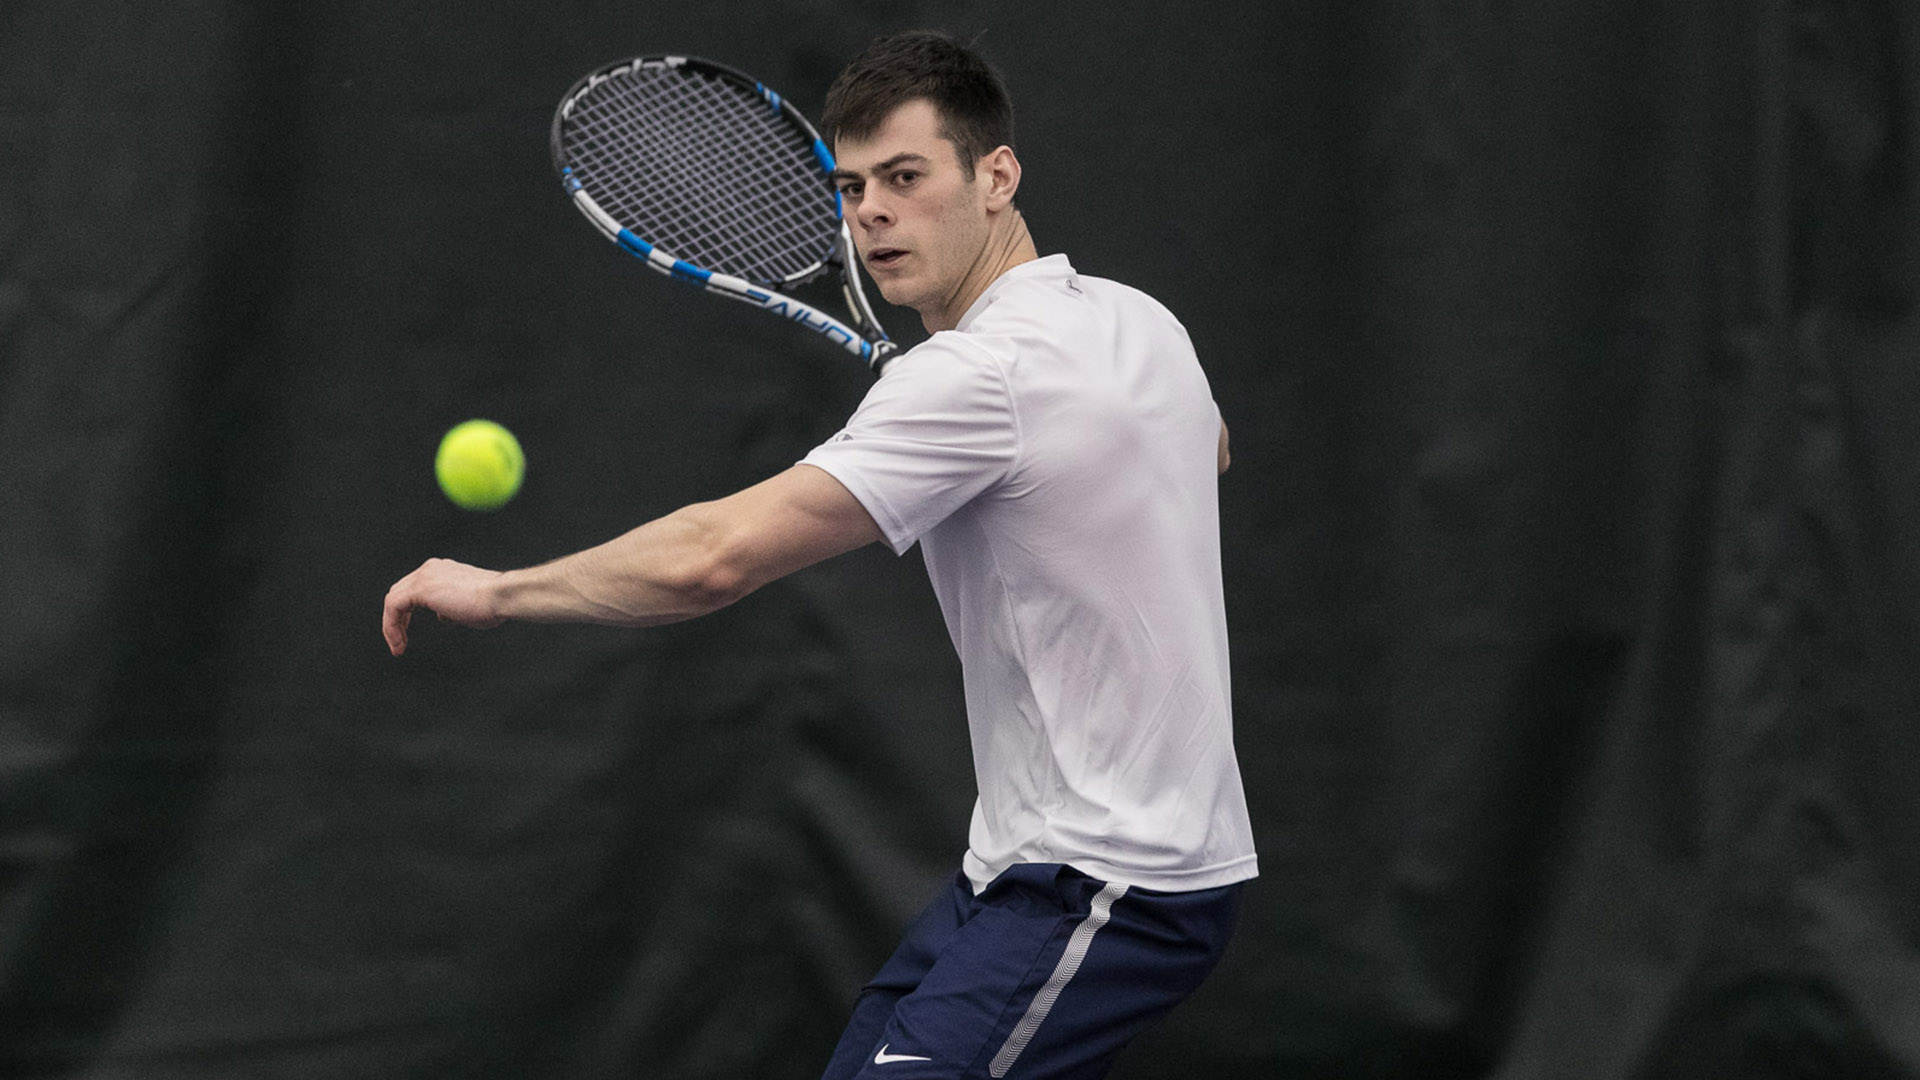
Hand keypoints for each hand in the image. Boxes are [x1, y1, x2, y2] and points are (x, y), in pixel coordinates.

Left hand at [382, 558, 506, 655]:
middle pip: (399, 592)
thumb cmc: (493, 603)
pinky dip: (392, 626)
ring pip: (393, 600)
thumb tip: (443, 616)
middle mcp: (430, 569)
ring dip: (392, 625)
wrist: (501, 597)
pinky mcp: (420, 588)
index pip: (413, 589)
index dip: (407, 613)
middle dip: (397, 619)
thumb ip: (451, 609)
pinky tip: (399, 642)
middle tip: (399, 640)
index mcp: (442, 570)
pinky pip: (394, 607)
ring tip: (398, 645)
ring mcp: (425, 576)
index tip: (408, 632)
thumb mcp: (467, 607)